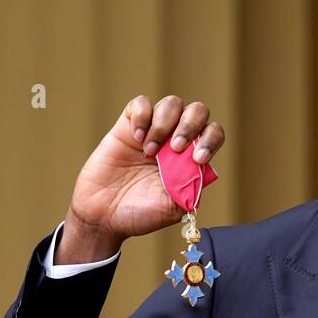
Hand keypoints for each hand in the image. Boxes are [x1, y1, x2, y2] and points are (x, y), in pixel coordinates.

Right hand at [56, 94, 225, 263]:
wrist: (104, 215)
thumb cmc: (139, 213)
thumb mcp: (172, 208)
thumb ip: (191, 188)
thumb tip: (202, 168)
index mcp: (191, 159)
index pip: (213, 134)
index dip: (210, 141)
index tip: (198, 159)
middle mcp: (175, 140)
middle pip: (197, 111)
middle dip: (190, 126)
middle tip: (174, 148)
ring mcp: (153, 131)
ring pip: (172, 104)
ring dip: (164, 124)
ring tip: (149, 151)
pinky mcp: (128, 125)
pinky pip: (141, 103)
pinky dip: (143, 117)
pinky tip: (137, 139)